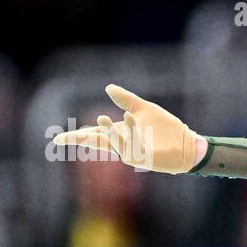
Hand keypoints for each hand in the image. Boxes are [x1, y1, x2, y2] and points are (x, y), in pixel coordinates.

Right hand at [53, 84, 200, 173]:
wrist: (188, 143)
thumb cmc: (167, 130)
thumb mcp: (144, 109)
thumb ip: (126, 99)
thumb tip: (108, 87)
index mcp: (120, 134)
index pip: (93, 136)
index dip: (76, 137)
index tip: (57, 138)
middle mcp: (124, 146)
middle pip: (98, 142)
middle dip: (84, 139)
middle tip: (71, 133)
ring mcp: (134, 154)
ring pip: (116, 143)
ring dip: (109, 131)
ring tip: (103, 118)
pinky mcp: (146, 159)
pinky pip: (135, 146)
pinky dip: (131, 132)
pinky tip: (129, 119)